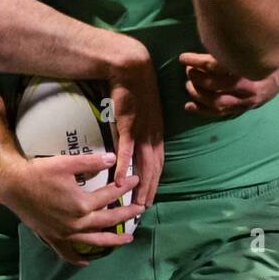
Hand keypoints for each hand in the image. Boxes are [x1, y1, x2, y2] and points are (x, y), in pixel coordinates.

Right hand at [0, 151, 141, 266]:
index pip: (109, 195)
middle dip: (127, 214)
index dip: (124, 186)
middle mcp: (76, 223)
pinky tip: (86, 262)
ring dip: (113, 241)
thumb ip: (91, 162)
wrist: (12, 185)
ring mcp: (65, 233)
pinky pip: (67, 253)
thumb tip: (113, 158)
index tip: (134, 180)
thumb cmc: (39, 172)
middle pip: (108, 220)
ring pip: (94, 241)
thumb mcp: (67, 164)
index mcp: (82, 204)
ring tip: (128, 239)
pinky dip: (78, 259)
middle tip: (140, 208)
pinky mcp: (53, 238)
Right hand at [108, 38, 163, 207]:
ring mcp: (143, 131)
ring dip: (140, 185)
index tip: (149, 201)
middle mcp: (153, 136)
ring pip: (144, 164)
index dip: (155, 184)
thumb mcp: (141, 116)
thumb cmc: (134, 92)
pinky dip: (124, 165)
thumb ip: (138, 133)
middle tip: (142, 210)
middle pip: (154, 169)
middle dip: (149, 190)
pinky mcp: (129, 124)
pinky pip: (127, 149)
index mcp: (157, 134)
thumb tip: (132, 149)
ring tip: (134, 203)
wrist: (131, 69)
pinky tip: (119, 179)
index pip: (159, 165)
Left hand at [179, 51, 278, 117]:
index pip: (216, 65)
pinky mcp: (245, 108)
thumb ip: (227, 46)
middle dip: (197, 79)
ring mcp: (247, 100)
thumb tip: (200, 39)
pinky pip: (222, 112)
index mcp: (247, 65)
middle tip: (188, 71)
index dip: (196, 61)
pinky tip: (189, 106)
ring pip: (218, 102)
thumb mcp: (246, 46)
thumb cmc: (262, 54)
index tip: (183, 57)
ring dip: (199, 95)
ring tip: (188, 86)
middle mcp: (249, 85)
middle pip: (216, 85)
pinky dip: (203, 110)